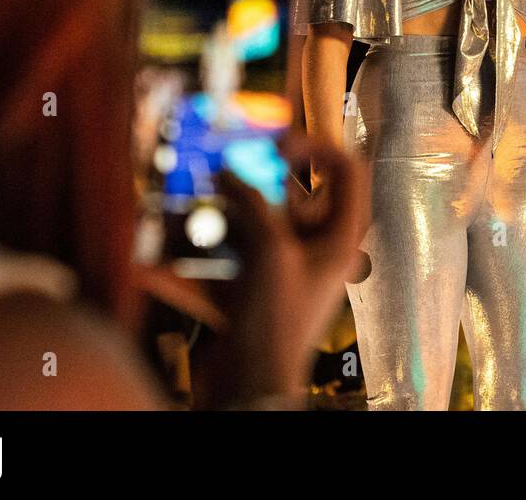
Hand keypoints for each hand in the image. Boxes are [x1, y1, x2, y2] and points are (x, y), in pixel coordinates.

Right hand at [199, 132, 370, 408]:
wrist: (250, 385)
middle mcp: (317, 247)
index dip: (320, 147)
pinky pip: (234, 250)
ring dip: (229, 205)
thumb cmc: (277, 324)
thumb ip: (253, 204)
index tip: (282, 141)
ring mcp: (285, 265)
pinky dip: (210, 241)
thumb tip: (229, 172)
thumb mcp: (271, 252)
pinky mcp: (255, 284)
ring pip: (259, 219)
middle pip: (296, 193)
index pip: (348, 171)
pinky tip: (177, 238)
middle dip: (260, 176)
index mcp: (341, 236)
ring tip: (200, 191)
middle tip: (229, 161)